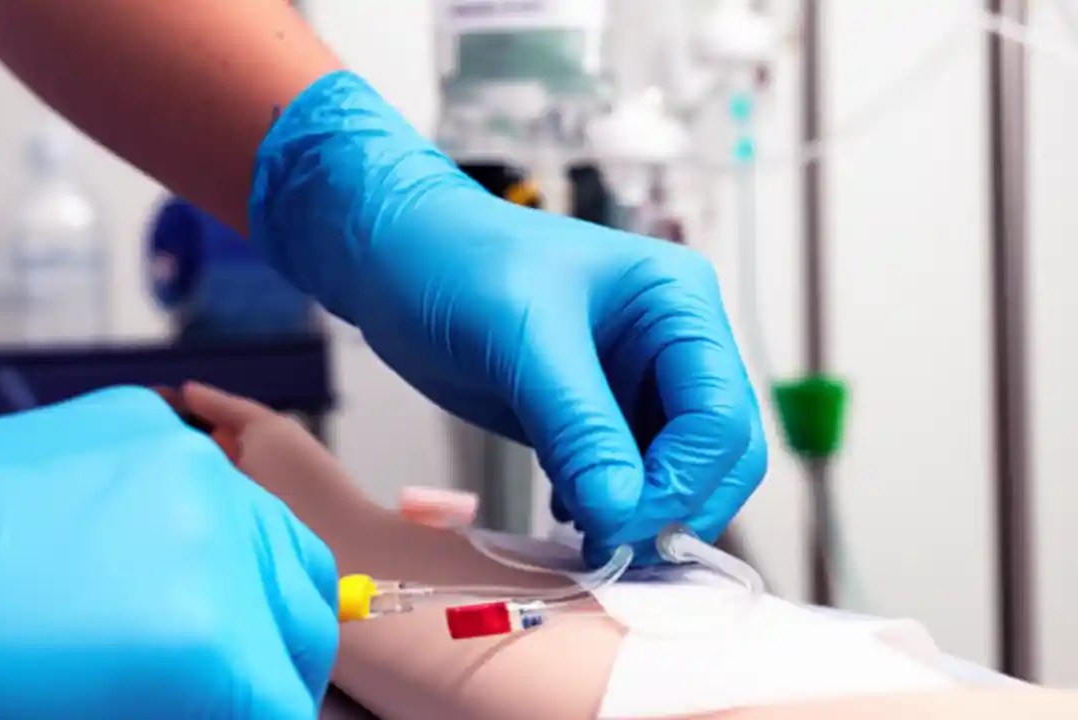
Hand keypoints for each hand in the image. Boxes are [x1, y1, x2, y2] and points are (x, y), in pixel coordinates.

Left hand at [0, 387, 336, 717]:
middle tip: (258, 679)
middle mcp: (217, 538)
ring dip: (265, 584)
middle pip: (309, 614)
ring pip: (279, 536)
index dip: (270, 713)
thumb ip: (200, 701)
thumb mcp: (108, 715)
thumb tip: (236, 692)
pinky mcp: (144, 423)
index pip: (285, 699)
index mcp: (207, 640)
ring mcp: (184, 465)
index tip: (250, 711)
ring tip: (224, 612)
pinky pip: (207, 479)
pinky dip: (199, 520)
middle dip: (288, 659)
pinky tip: (152, 543)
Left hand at [251, 71, 766, 565]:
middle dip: (673, 506)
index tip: (625, 524)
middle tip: (613, 546)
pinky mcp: (596, 418)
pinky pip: (627, 480)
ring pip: (674, 475)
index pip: (721, 415)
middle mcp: (671, 346)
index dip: (686, 482)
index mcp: (678, 304)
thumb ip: (578, 426)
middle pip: (716, 454)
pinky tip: (569, 514)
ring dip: (641, 515)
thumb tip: (622, 514)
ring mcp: (635, 385)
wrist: (392, 259)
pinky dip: (609, 508)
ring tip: (587, 537)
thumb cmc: (456, 264)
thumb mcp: (520, 340)